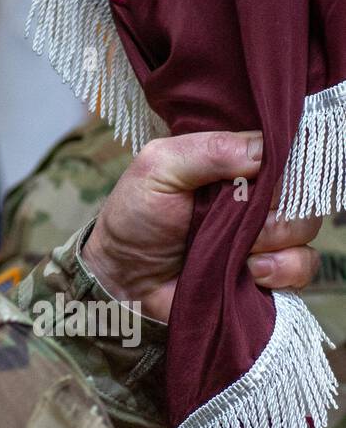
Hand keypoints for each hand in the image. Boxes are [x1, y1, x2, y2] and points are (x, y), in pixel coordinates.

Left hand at [81, 131, 319, 322]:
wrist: (122, 278)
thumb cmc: (135, 216)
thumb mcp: (157, 167)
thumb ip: (207, 150)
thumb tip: (265, 149)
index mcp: (232, 162)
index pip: (282, 150)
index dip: (278, 163)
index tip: (252, 178)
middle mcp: (254, 194)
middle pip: (298, 190)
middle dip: (270, 206)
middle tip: (232, 217)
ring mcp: (264, 234)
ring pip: (303, 228)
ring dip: (271, 238)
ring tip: (233, 247)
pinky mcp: (269, 271)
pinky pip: (304, 266)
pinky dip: (282, 269)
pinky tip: (249, 270)